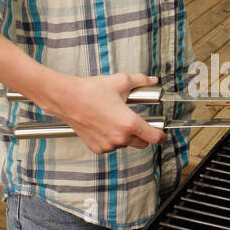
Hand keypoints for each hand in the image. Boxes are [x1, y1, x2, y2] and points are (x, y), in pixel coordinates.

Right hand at [47, 72, 165, 153]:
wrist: (66, 98)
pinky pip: (111, 146)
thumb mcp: (120, 82)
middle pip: (142, 144)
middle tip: (137, 122)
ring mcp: (107, 145)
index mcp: (129, 123)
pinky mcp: (97, 148)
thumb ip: (140, 81)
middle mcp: (119, 137)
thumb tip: (151, 81)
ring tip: (116, 119)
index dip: (161, 135)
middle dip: (143, 134)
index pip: (154, 137)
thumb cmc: (89, 91)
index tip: (162, 133)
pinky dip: (111, 139)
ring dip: (126, 136)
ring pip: (125, 144)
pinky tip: (105, 125)